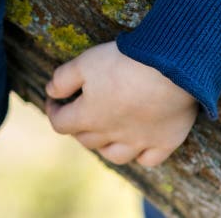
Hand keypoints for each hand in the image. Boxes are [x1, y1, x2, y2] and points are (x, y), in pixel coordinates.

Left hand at [45, 42, 197, 166]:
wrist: (171, 66)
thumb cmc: (125, 61)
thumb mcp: (85, 61)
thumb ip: (63, 78)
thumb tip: (50, 91)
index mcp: (89, 116)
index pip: (61, 123)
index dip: (53, 111)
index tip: (54, 101)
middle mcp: (112, 134)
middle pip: (87, 140)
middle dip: (78, 127)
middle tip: (80, 113)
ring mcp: (139, 141)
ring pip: (114, 155)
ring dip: (105, 146)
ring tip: (106, 133)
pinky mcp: (165, 141)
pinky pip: (149, 159)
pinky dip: (141, 155)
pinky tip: (139, 145)